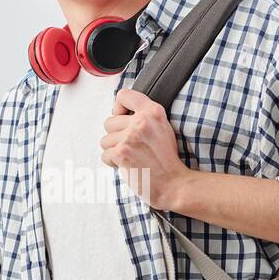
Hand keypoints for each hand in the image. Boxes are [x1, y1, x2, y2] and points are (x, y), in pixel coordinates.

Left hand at [100, 88, 191, 208]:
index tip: (123, 118)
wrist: (173, 184)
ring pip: (105, 140)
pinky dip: (113, 163)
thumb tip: (120, 113)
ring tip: (130, 157)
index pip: (124, 95)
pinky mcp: (121, 153)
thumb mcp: (163, 128)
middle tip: (131, 147)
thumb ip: (144, 117)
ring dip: (113, 151)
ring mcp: (130, 137)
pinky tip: (127, 166)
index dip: (118, 107)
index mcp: (153, 111)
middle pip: (109, 122)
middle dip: (116, 136)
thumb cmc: (167, 160)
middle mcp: (141, 122)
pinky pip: (105, 155)